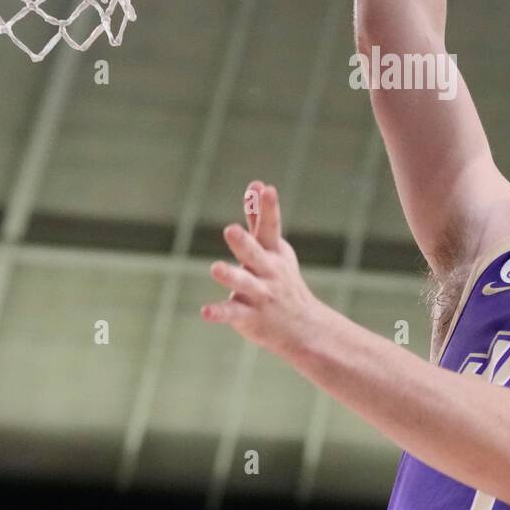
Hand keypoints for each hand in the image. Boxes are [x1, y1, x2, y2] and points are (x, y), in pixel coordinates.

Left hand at [202, 182, 321, 358]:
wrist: (303, 326)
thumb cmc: (281, 278)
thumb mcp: (274, 247)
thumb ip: (260, 218)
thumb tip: (257, 182)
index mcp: (273, 252)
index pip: (270, 227)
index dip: (267, 207)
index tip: (264, 188)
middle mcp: (268, 271)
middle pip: (254, 254)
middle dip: (244, 242)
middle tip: (230, 230)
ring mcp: (260, 294)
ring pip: (244, 284)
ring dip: (231, 276)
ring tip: (215, 269)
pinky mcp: (249, 316)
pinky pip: (233, 313)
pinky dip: (219, 312)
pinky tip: (205, 311)